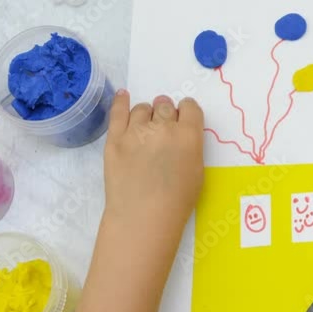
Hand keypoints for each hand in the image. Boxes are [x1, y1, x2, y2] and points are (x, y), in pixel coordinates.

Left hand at [103, 91, 203, 235]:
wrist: (144, 215)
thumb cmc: (177, 200)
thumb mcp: (197, 170)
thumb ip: (190, 145)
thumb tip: (180, 133)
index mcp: (188, 134)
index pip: (190, 107)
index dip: (187, 112)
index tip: (184, 119)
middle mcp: (163, 126)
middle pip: (165, 105)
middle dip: (166, 113)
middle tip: (164, 128)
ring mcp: (136, 130)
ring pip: (142, 108)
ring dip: (147, 114)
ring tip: (146, 127)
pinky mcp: (114, 139)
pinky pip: (118, 112)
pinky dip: (121, 101)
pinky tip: (123, 96)